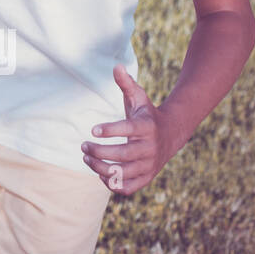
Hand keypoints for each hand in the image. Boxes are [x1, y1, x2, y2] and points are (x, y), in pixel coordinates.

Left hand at [82, 65, 174, 195]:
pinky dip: (111, 183)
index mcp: (146, 127)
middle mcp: (149, 148)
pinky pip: (127, 187)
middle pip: (122, 155)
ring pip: (123, 172)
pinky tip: (99, 172)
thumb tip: (116, 66)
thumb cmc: (147, 113)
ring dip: (100, 167)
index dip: (110, 130)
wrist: (171, 134)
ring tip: (86, 157)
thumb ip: (126, 83)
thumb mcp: (139, 96)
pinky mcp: (147, 177)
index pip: (127, 129)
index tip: (92, 129)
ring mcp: (149, 165)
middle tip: (83, 146)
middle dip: (98, 152)